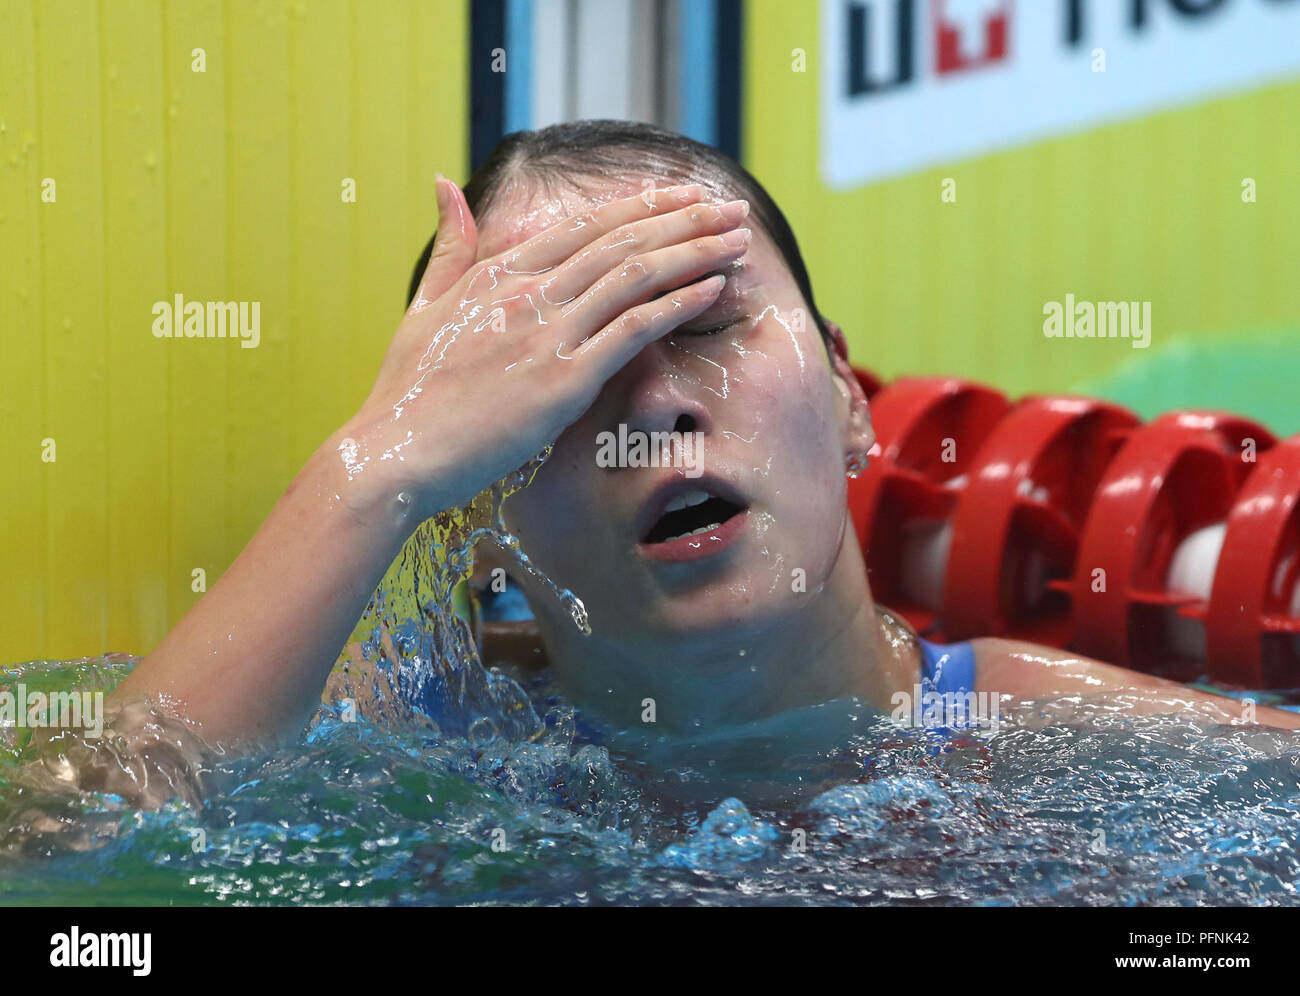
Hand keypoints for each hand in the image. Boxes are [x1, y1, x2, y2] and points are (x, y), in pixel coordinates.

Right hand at [341, 179, 751, 519]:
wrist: (395, 451)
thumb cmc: (408, 390)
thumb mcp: (425, 305)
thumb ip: (452, 246)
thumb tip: (446, 183)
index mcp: (499, 272)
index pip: (585, 226)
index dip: (643, 206)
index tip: (684, 195)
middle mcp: (529, 292)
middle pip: (623, 241)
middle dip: (686, 220)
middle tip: (732, 208)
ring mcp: (548, 333)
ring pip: (637, 276)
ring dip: (696, 253)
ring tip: (739, 240)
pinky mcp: (564, 379)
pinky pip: (634, 329)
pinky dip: (679, 304)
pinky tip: (713, 288)